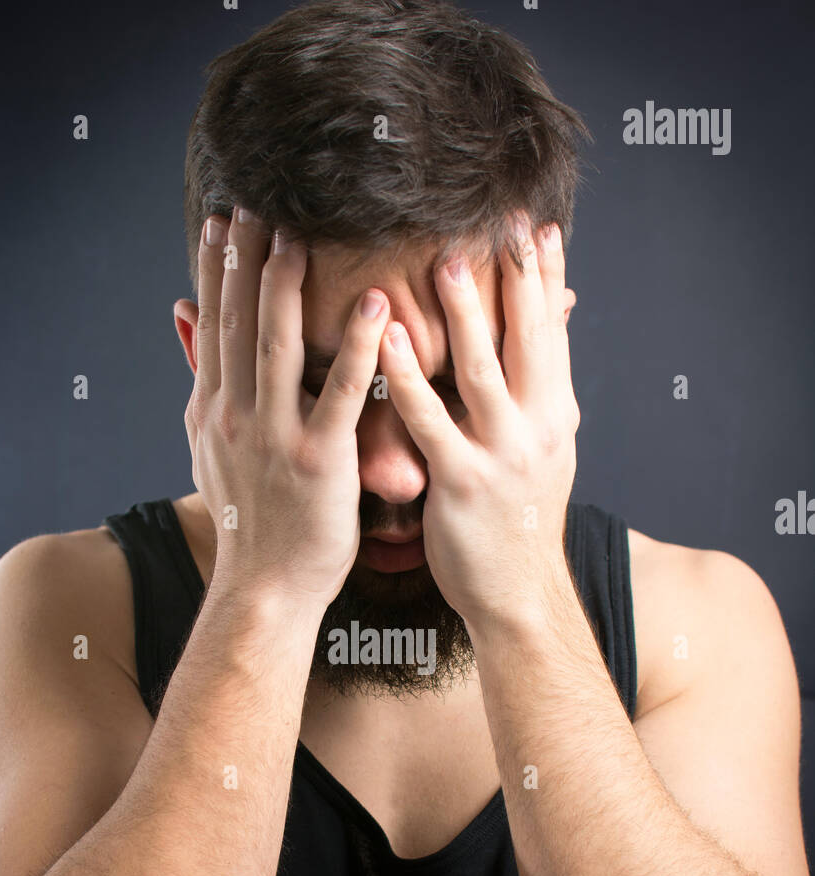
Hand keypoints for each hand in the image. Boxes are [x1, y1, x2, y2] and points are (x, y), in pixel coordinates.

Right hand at [184, 208, 390, 610]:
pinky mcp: (319, 461)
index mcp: (214, 409)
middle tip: (259, 201)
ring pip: (277, 347)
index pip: (212, 323)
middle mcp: (237, 416)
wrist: (266, 586)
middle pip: (237, 322)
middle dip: (245, 258)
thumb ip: (203, 379)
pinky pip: (340, 394)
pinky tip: (376, 305)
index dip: (216, 268)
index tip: (224, 218)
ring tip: (301, 235)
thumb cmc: (250, 519)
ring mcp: (275, 438)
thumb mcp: (211, 448)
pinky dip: (358, 346)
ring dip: (287, 287)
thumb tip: (183, 315)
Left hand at [377, 217, 578, 633]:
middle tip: (498, 217)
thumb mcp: (544, 447)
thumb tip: (555, 328)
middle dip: (514, 274)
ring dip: (465, 313)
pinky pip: (431, 421)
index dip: (545, 274)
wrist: (517, 593)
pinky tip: (386, 342)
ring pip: (483, 370)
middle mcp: (537, 426)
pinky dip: (408, 378)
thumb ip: (541, 387)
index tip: (535, 222)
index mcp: (554, 412)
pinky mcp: (462, 482)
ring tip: (443, 261)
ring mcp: (502, 454)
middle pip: (528, 336)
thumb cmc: (517, 517)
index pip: (551, 329)